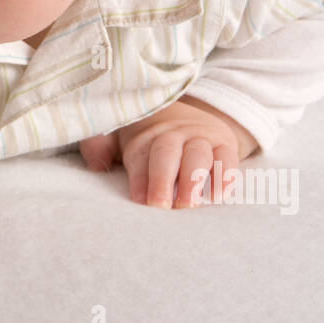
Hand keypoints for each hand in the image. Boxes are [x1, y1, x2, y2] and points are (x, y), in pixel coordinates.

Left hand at [79, 95, 257, 208]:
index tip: (139, 200)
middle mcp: (172, 133)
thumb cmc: (148, 138)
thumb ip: (100, 146)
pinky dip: (225, 175)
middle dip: (163, 180)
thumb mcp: (119, 135)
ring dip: (193, 179)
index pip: (140, 155)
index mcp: (143, 134)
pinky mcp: (223, 143)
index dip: (140, 178)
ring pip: (198, 154)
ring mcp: (200, 137)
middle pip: (167, 152)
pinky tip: (218, 195)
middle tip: (161, 206)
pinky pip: (227, 157)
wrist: (188, 117)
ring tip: (188, 205)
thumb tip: (96, 163)